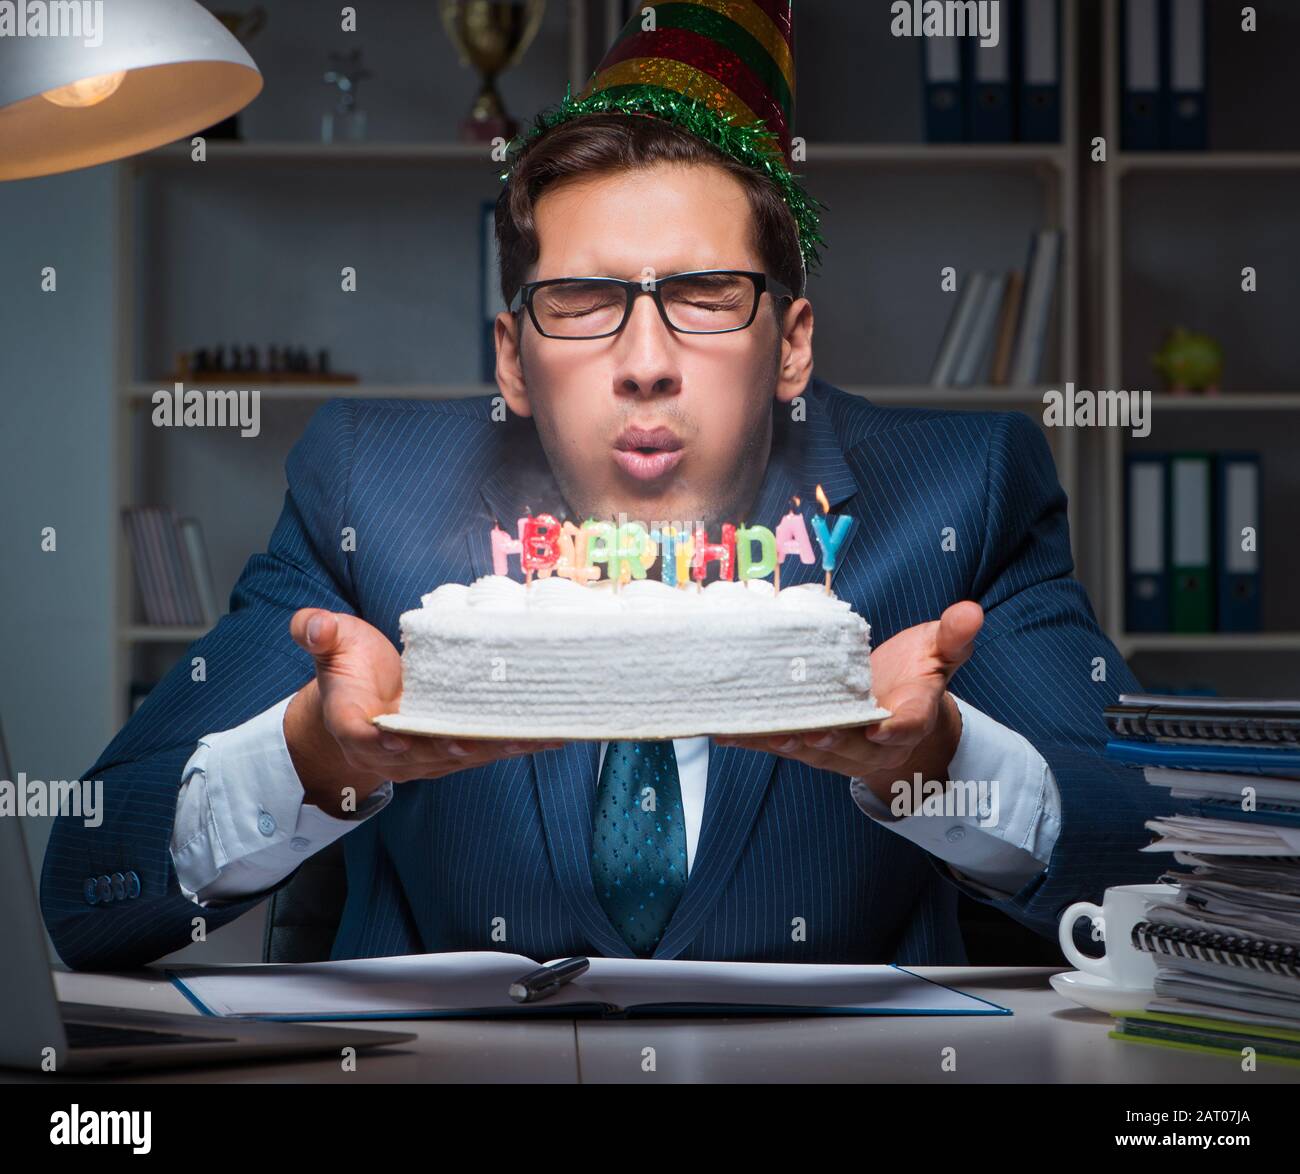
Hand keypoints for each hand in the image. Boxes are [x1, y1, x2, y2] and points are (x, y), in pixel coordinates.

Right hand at [285, 609, 562, 815]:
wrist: (357, 706)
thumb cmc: (346, 671)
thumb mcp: (329, 645)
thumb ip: (317, 633)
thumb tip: (311, 625)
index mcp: (355, 725)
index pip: (367, 736)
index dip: (388, 740)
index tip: (408, 736)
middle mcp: (392, 751)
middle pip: (426, 754)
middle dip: (457, 746)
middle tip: (486, 737)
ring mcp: (425, 756)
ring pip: (464, 756)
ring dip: (500, 747)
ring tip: (538, 734)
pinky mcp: (453, 752)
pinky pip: (485, 750)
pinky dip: (516, 744)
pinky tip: (552, 734)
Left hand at [714, 601, 983, 802]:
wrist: (895, 713)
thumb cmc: (917, 677)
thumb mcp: (941, 653)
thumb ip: (955, 637)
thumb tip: (971, 611)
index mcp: (909, 718)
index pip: (907, 725)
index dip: (897, 728)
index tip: (884, 728)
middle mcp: (870, 742)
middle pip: (850, 745)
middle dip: (827, 739)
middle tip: (805, 732)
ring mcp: (835, 747)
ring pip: (807, 748)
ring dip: (778, 740)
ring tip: (750, 730)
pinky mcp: (806, 742)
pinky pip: (778, 742)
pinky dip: (751, 736)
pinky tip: (722, 728)